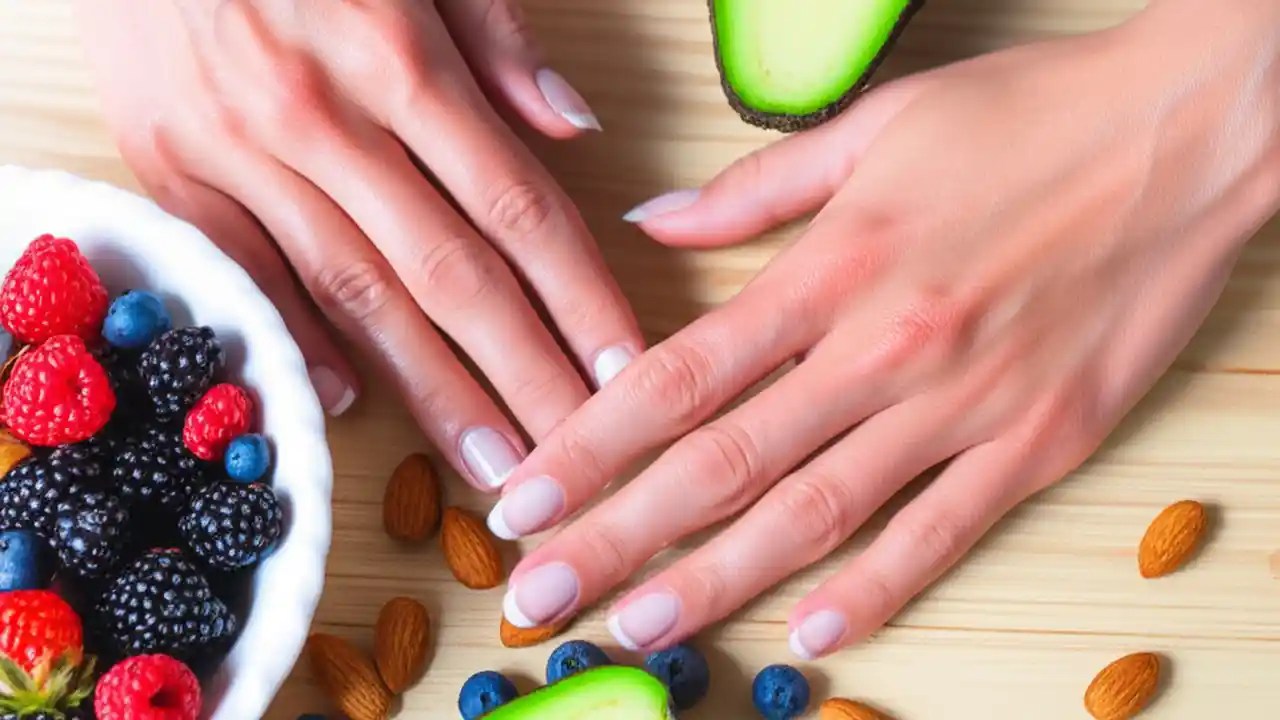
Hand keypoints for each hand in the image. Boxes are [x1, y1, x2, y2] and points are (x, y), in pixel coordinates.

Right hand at [74, 0, 642, 488]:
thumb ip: (499, 38)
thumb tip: (573, 128)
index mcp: (400, 55)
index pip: (517, 207)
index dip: (579, 298)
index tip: (623, 369)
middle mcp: (326, 115)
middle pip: (450, 272)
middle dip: (523, 374)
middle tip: (575, 453)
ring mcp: (242, 149)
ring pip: (357, 292)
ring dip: (432, 389)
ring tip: (492, 461)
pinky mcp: (170, 170)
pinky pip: (243, 273)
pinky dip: (296, 340)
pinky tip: (351, 406)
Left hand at [493, 0, 1279, 655]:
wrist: (1187, 132)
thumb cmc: (1029, 115)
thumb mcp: (875, 124)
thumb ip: (752, 188)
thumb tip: (653, 220)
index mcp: (834, 268)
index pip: (678, 378)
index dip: (587, 447)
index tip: (523, 501)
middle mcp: (884, 348)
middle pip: (722, 466)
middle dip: (617, 541)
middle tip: (539, 599)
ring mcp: (963, 406)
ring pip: (815, 515)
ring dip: (716, 582)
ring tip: (638, 630)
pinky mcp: (1039, 442)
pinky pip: (942, 532)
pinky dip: (874, 589)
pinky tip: (808, 631)